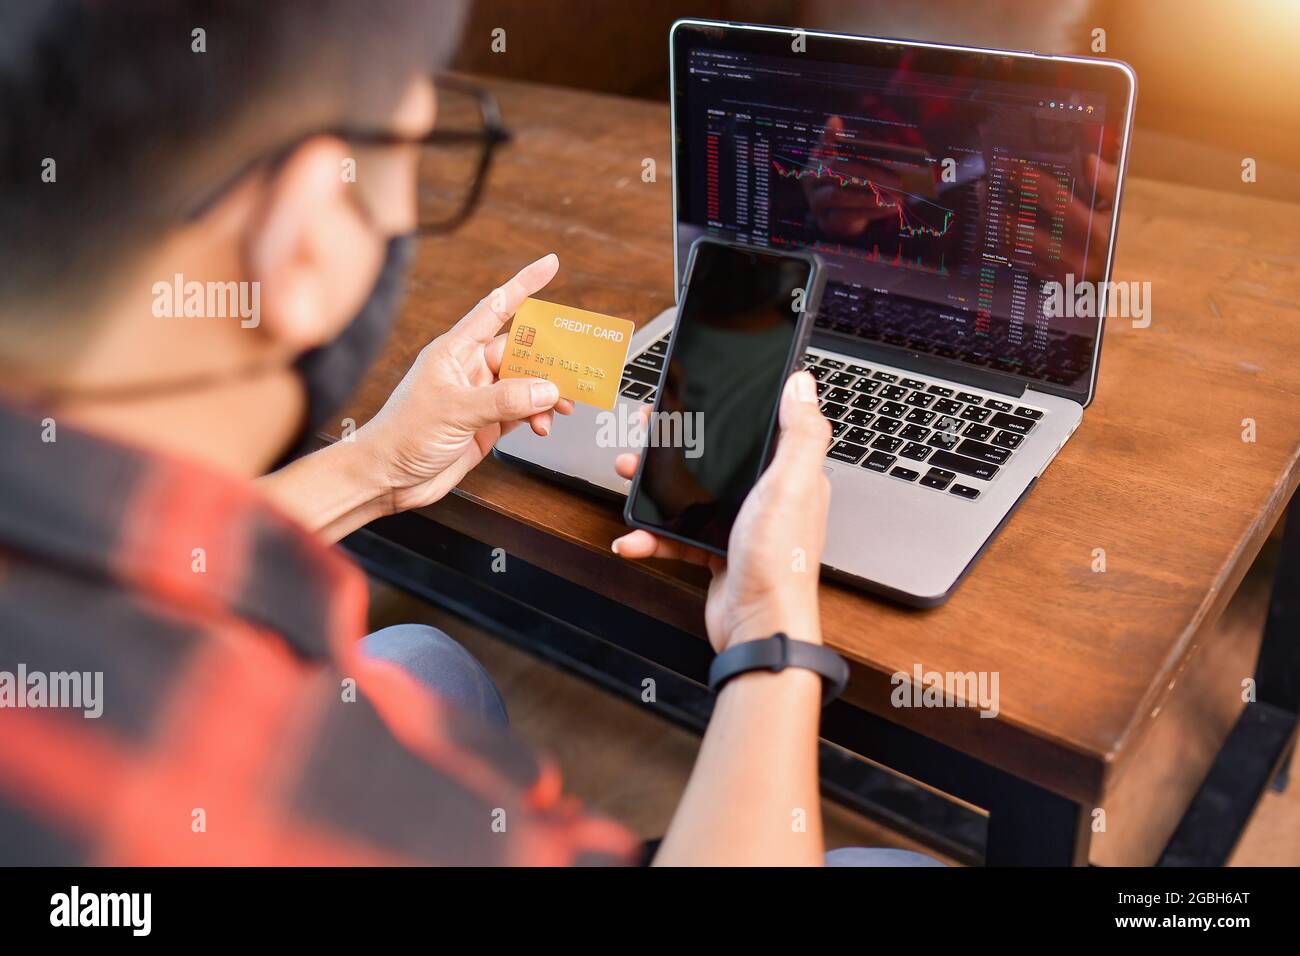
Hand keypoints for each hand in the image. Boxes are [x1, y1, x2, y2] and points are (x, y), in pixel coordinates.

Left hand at [356, 253, 573, 512]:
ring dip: (546, 394)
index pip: (496, 308)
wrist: (386, 477)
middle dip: (549, 360)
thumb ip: (505, 399)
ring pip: (526, 384)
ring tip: (562, 406)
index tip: (551, 265)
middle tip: (576, 366)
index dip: (524, 284)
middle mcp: (469, 369)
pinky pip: (523, 411)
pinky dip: (538, 416)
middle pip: (521, 351)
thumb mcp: (457, 410)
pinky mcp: (486, 424)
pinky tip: (543, 425)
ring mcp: (479, 397)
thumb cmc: (402, 434)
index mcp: (455, 351)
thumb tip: (547, 389)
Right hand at [611, 370, 831, 652]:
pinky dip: (651, 537)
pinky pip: (676, 536)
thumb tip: (802, 384)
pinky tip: (633, 537)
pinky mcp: (716, 554)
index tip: (688, 400)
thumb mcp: (791, 485)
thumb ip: (799, 432)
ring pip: (688, 496)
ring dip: (654, 489)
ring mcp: (739, 528)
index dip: (723, 413)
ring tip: (628, 479)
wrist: (758, 627)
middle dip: (673, 449)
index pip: (754, 430)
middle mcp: (766, 500)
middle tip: (644, 438)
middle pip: (713, 461)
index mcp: (790, 476)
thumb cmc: (779, 562)